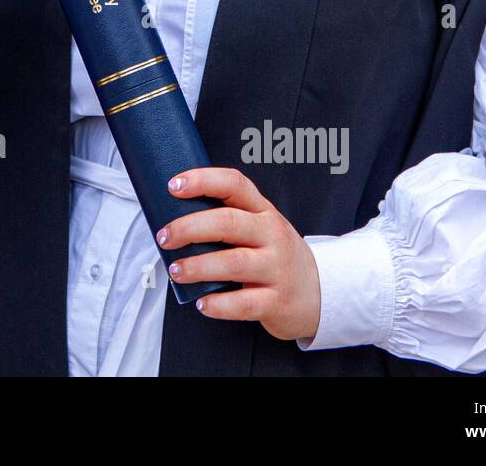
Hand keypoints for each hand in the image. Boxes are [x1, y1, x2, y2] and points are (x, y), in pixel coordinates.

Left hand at [158, 168, 320, 341]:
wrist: (320, 294)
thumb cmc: (275, 256)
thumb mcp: (260, 229)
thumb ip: (227, 220)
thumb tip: (173, 220)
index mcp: (263, 211)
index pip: (234, 184)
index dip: (202, 181)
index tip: (173, 186)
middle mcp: (272, 235)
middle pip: (228, 222)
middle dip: (189, 228)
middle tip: (165, 237)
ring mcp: (277, 269)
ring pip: (234, 262)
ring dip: (198, 266)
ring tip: (175, 270)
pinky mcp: (277, 301)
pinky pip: (244, 303)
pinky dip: (219, 304)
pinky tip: (202, 303)